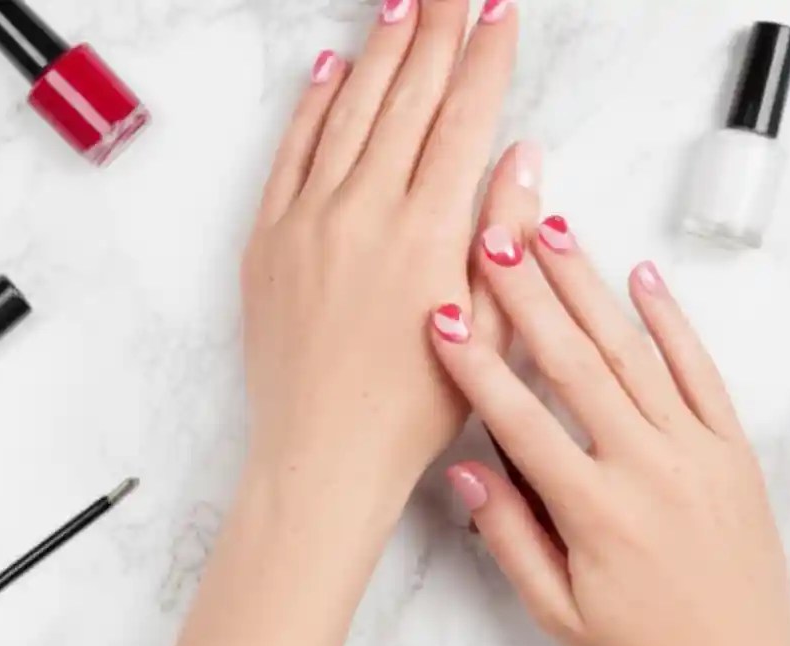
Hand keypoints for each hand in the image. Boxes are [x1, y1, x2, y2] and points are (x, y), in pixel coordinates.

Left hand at [241, 0, 532, 488]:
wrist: (322, 456)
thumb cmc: (412, 409)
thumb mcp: (490, 330)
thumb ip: (506, 236)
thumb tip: (522, 156)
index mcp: (428, 232)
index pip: (465, 117)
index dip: (486, 56)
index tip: (500, 10)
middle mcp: (365, 211)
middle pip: (408, 97)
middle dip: (437, 30)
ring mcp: (309, 220)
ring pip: (349, 113)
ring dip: (379, 53)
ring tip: (402, 4)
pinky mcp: (268, 240)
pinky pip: (290, 155)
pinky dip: (311, 107)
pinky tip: (330, 69)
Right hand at [430, 232, 789, 645]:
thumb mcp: (559, 614)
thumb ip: (509, 538)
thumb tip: (464, 468)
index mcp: (596, 512)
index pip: (521, 418)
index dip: (476, 363)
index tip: (443, 315)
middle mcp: (648, 467)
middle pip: (576, 362)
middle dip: (528, 294)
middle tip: (494, 236)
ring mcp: (697, 450)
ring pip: (634, 351)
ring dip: (589, 286)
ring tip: (553, 230)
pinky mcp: (732, 447)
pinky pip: (701, 370)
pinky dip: (673, 319)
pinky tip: (642, 275)